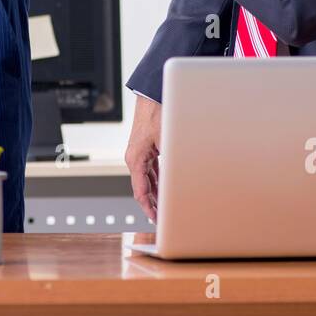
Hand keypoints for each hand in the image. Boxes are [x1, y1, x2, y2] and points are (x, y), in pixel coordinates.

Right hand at [125, 94, 162, 221]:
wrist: (151, 96)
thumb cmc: (156, 114)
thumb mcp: (166, 141)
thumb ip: (171, 162)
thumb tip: (180, 178)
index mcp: (135, 160)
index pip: (140, 192)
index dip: (148, 208)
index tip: (156, 219)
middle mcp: (135, 159)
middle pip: (143, 189)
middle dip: (153, 204)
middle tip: (163, 218)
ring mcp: (140, 155)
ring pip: (147, 181)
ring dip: (156, 194)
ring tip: (165, 207)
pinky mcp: (146, 150)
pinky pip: (151, 171)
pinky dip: (157, 182)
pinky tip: (165, 189)